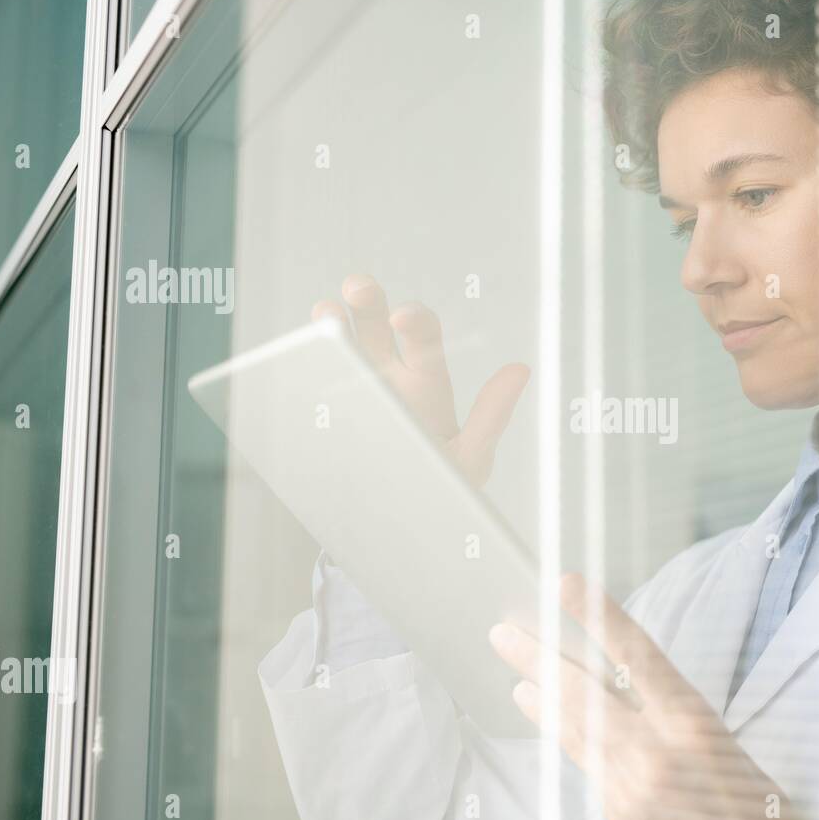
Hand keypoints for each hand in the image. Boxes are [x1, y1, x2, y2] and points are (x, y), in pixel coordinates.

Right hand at [313, 274, 528, 486]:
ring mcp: (352, 395)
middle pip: (375, 325)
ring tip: (324, 313)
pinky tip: (298, 359)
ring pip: (339, 347)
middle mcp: (387, 378)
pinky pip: (311, 385)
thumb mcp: (471, 458)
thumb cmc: (442, 489)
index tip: (404, 319)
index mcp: (425, 382)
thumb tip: (520, 370)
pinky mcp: (324, 419)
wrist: (401, 531)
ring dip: (331, 323)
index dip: (415, 320)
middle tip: (359, 288)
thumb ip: (492, 415)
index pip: (423, 336)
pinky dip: (303, 366)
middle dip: (367, 300)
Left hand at [488, 573, 818, 819]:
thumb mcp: (719, 736)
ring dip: (540, 693)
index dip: (599, 617)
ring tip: (514, 670)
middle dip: (540, 658)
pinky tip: (542, 711)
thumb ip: (668, 706)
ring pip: (574, 726)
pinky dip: (560, 729)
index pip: (637, 656)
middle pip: (585, 692)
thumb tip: (614, 671)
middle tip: (505, 633)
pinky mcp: (617, 813)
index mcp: (692, 722)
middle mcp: (657, 752)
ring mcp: (630, 786)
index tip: (567, 587)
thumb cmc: (749, 797)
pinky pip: (584, 760)